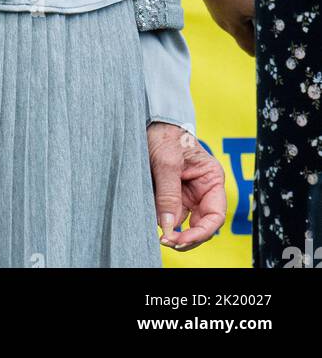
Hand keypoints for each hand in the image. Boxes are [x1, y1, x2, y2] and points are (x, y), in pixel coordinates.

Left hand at [147, 122, 226, 249]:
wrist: (148, 120)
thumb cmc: (164, 134)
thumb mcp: (166, 162)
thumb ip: (168, 194)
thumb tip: (168, 226)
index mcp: (211, 179)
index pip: (215, 216)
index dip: (201, 232)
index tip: (181, 240)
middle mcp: (202, 189)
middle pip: (201, 224)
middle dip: (186, 236)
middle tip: (166, 241)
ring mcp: (187, 193)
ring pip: (183, 222)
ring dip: (172, 230)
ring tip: (159, 234)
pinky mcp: (171, 193)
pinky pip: (170, 213)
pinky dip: (163, 221)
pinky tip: (154, 222)